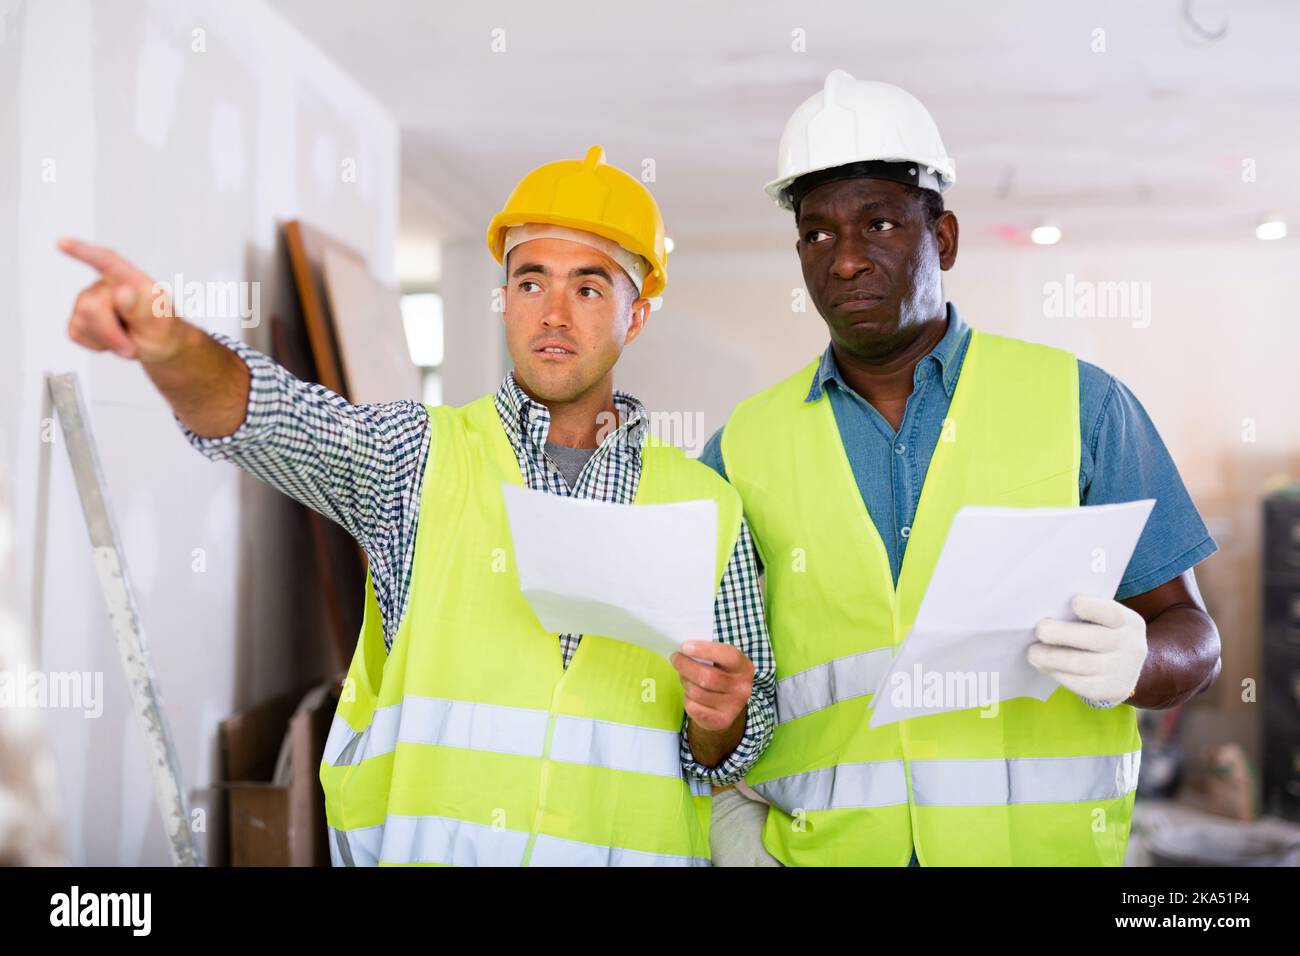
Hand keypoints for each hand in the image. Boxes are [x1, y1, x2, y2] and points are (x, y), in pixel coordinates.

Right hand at [58, 237, 187, 363]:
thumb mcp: (161, 323)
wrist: (157, 345)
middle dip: (110, 332)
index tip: (62, 242)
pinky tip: (112, 339)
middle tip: (132, 346)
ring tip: (126, 339)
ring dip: (108, 339)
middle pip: (91, 306)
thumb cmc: (161, 330)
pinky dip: (98, 345)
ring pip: (83, 321)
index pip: (107, 261)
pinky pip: (78, 333)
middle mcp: (105, 285)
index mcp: (131, 279)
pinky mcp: (78, 317)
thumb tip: (122, 292)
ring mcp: (89, 300)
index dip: (84, 252)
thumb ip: (143, 309)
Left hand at [670, 640, 753, 731]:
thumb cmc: (720, 676)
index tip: (685, 647)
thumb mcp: (722, 663)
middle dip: (685, 666)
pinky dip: (687, 699)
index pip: (728, 656)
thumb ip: (709, 655)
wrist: (726, 708)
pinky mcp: (722, 721)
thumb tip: (684, 650)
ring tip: (684, 678)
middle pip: (707, 677)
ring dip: (685, 682)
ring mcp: (734, 706)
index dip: (705, 650)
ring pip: (697, 692)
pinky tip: (690, 695)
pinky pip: (693, 707)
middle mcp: (742, 688)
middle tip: (675, 658)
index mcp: (744, 667)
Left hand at [1028, 594, 1147, 707]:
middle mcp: (1129, 646)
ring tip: (1033, 653)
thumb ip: (1083, 613)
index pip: (1112, 613)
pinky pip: (1079, 683)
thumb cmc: (1102, 633)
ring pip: (1081, 664)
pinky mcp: (1108, 691)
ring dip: (1052, 657)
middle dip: (1062, 634)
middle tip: (1040, 630)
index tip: (1074, 602)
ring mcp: (1121, 671)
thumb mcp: (1102, 619)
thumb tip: (1047, 611)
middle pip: (1094, 639)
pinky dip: (1057, 673)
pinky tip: (1043, 666)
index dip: (1093, 607)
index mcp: (1127, 622)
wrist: (1126, 668)